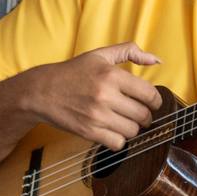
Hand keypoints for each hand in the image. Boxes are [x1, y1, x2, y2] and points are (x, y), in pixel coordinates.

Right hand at [24, 42, 163, 150]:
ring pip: (132, 131)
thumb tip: (156, 60)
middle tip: (136, 113)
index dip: (155, 101)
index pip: (150, 94)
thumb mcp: (99, 55)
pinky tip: (111, 131)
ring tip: (122, 121)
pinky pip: (117, 143)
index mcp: (111, 75)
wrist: (40, 91)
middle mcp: (105, 95)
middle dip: (144, 116)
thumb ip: (129, 51)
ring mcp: (96, 115)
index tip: (151, 103)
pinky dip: (118, 140)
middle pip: (143, 115)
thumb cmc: (71, 73)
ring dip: (131, 128)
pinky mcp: (88, 132)